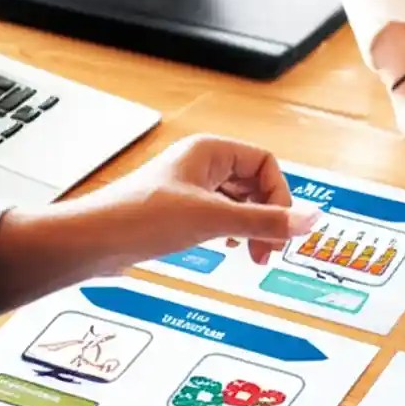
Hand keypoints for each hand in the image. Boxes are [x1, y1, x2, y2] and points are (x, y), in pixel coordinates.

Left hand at [0, 134, 318, 311]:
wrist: (94, 241)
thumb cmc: (141, 218)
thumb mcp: (214, 219)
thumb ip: (266, 221)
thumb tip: (311, 221)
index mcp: (210, 151)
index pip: (266, 164)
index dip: (280, 196)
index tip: (280, 229)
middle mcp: (201, 164)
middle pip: (256, 184)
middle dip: (268, 217)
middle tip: (268, 250)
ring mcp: (190, 188)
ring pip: (239, 203)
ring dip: (252, 228)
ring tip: (251, 254)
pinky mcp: (179, 211)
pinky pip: (221, 216)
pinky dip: (232, 232)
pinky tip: (228, 248)